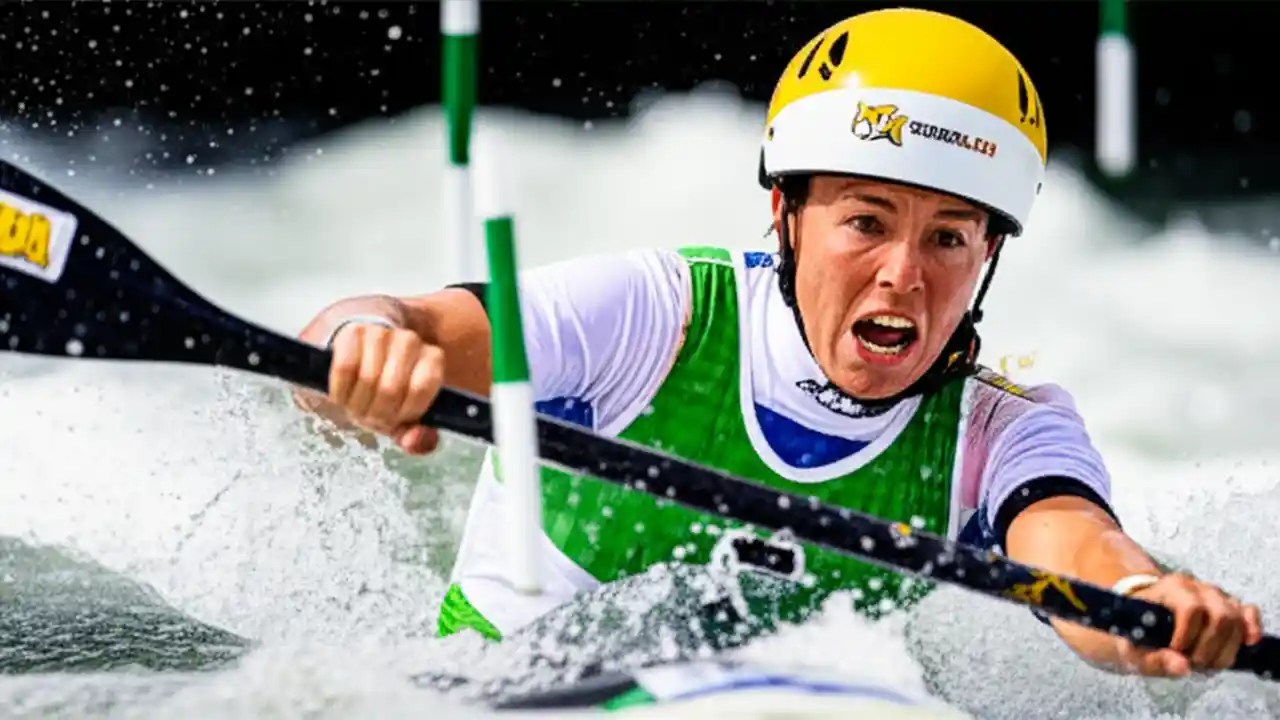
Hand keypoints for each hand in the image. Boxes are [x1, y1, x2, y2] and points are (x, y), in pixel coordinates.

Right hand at [306, 322, 443, 454]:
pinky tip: (341, 398)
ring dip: (358, 404)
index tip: (396, 419)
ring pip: (368, 378)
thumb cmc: (386, 396)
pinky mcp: (352, 333)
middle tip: (371, 417)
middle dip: (377, 412)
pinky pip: (345, 367)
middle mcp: (409, 341)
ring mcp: (381, 333)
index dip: (406, 411)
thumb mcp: (404, 418)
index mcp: (432, 359)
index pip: (422, 387)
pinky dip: (341, 390)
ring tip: (356, 408)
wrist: (359, 364)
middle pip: (391, 387)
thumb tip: (413, 440)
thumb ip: (418, 437)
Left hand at [1113, 573, 1262, 676]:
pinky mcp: (1228, 604)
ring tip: (1208, 663)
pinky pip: (1248, 611)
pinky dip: (1250, 628)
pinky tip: (1246, 643)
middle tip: (1196, 664)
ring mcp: (1214, 594)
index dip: (1188, 636)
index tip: (1177, 652)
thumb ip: (1154, 659)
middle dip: (1210, 647)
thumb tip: (1183, 668)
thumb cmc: (1139, 633)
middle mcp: (1195, 586)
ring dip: (1226, 648)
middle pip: (1220, 615)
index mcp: (1168, 589)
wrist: (1144, 619)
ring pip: (1235, 618)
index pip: (1191, 608)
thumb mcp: (1135, 650)